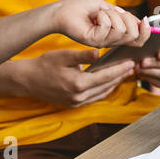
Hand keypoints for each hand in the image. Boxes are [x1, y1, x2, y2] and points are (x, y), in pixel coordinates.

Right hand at [20, 49, 135, 107]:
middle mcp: (78, 97)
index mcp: (78, 84)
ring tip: (123, 74)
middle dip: (120, 77)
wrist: (28, 80)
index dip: (120, 70)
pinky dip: (103, 90)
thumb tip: (100, 54)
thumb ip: (84, 56)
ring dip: (113, 84)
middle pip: (106, 86)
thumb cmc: (45, 64)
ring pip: (101, 94)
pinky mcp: (73, 104)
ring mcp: (76, 103)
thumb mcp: (64, 56)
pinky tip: (108, 82)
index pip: (106, 77)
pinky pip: (93, 97)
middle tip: (132, 67)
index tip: (130, 63)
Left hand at [50, 0, 150, 48]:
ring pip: (122, 30)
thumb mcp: (108, 8)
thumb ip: (124, 16)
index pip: (139, 40)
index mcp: (116, 34)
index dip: (146, 31)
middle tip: (112, 12)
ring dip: (111, 15)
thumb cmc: (82, 7)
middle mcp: (111, 40)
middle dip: (127, 18)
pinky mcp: (94, 41)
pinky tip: (94, 16)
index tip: (144, 19)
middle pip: (134, 35)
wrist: (62, 11)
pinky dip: (103, 16)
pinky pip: (108, 27)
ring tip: (99, 13)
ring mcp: (103, 42)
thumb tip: (141, 21)